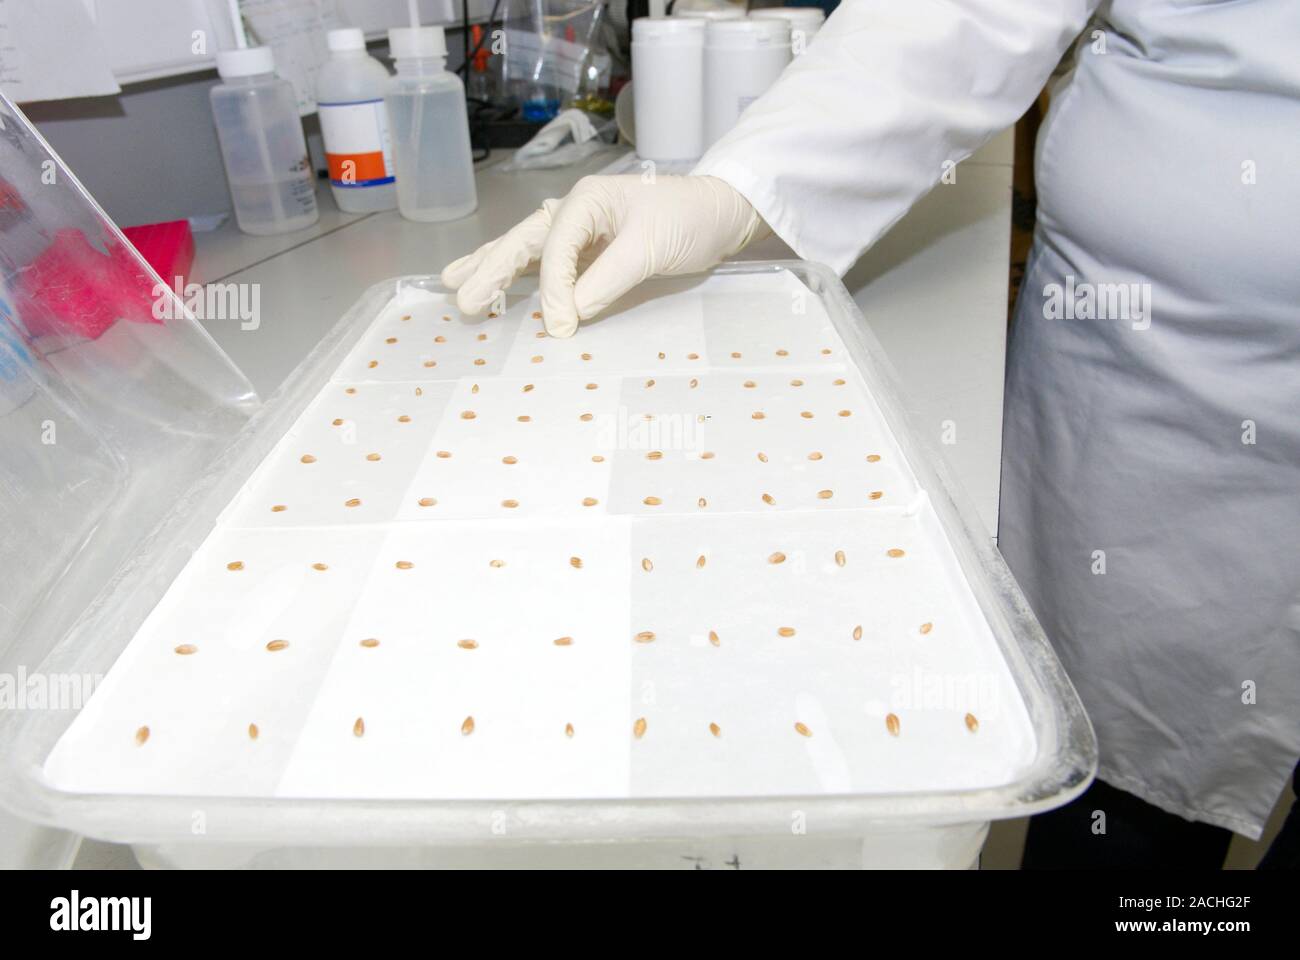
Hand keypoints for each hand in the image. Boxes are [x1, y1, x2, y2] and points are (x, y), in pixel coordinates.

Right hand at [440, 175, 767, 336]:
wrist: (722, 212)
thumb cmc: (690, 219)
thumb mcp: (651, 247)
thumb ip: (609, 279)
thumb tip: (569, 311)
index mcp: (587, 201)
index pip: (556, 248)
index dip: (553, 290)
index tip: (558, 328)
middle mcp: (575, 211)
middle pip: (523, 242)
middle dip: (491, 271)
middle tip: (462, 302)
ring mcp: (579, 229)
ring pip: (525, 249)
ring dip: (491, 267)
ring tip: (453, 284)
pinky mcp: (589, 249)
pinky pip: (545, 262)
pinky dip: (518, 274)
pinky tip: (492, 283)